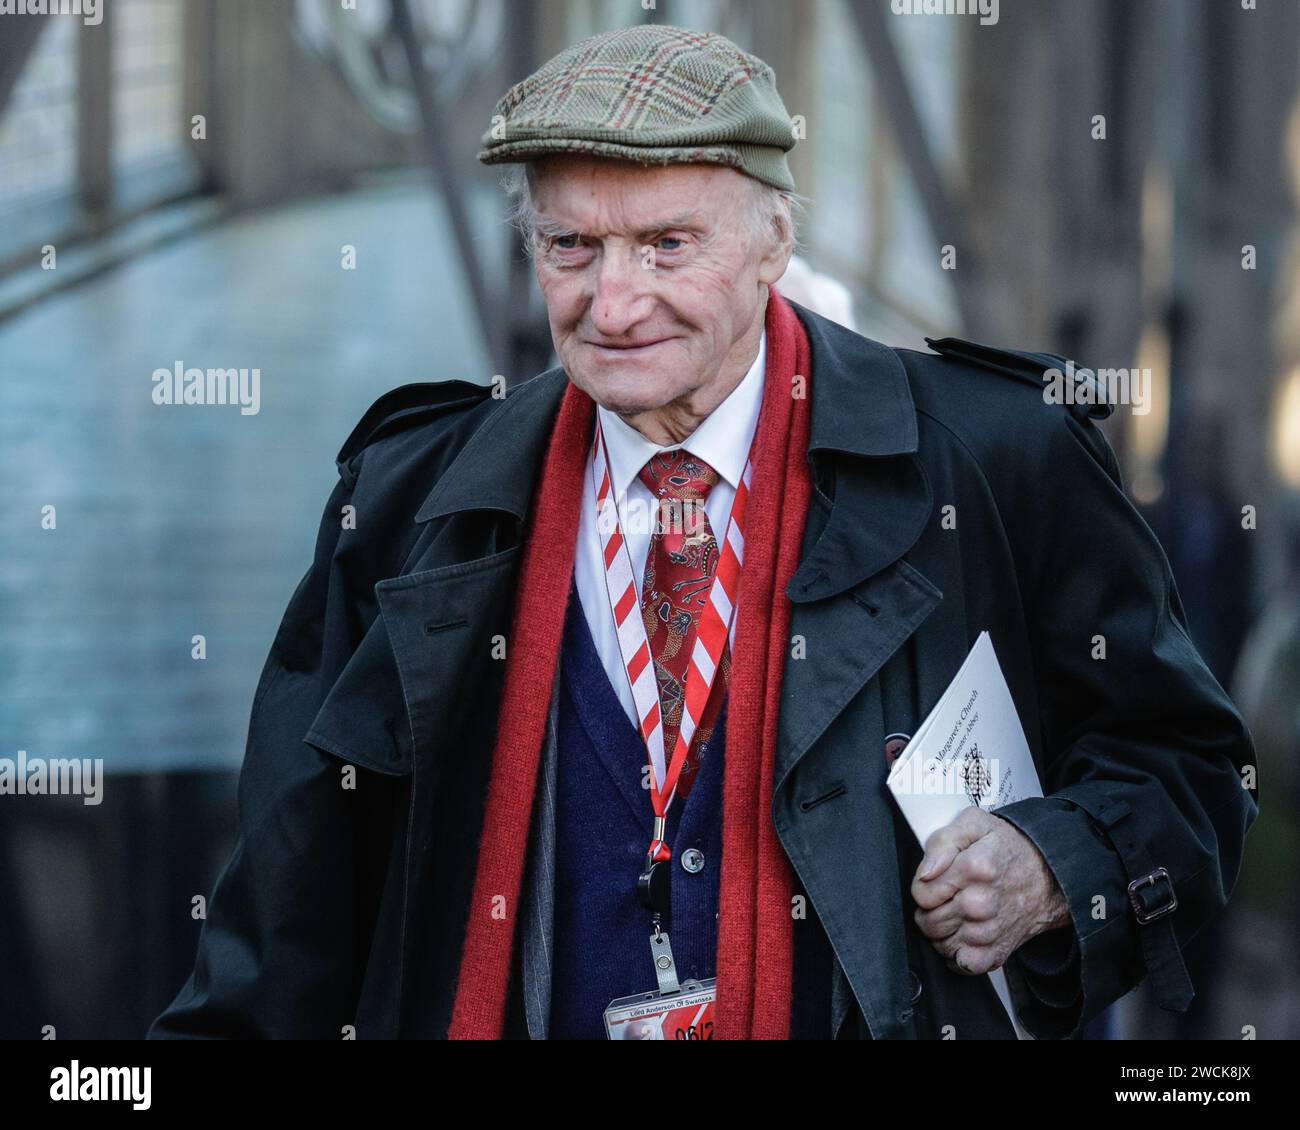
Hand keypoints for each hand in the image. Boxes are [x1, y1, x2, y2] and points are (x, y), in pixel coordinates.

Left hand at [911, 807, 1070, 976]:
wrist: (1049, 875)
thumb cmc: (1007, 849)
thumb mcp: (974, 825)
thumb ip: (942, 843)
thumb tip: (926, 873)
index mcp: (975, 870)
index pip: (921, 893)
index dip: (924, 886)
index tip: (938, 881)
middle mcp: (981, 905)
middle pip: (928, 922)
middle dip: (931, 909)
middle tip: (949, 896)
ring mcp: (988, 932)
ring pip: (940, 944)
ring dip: (944, 931)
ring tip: (959, 912)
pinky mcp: (995, 953)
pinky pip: (961, 964)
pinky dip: (958, 953)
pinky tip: (966, 933)